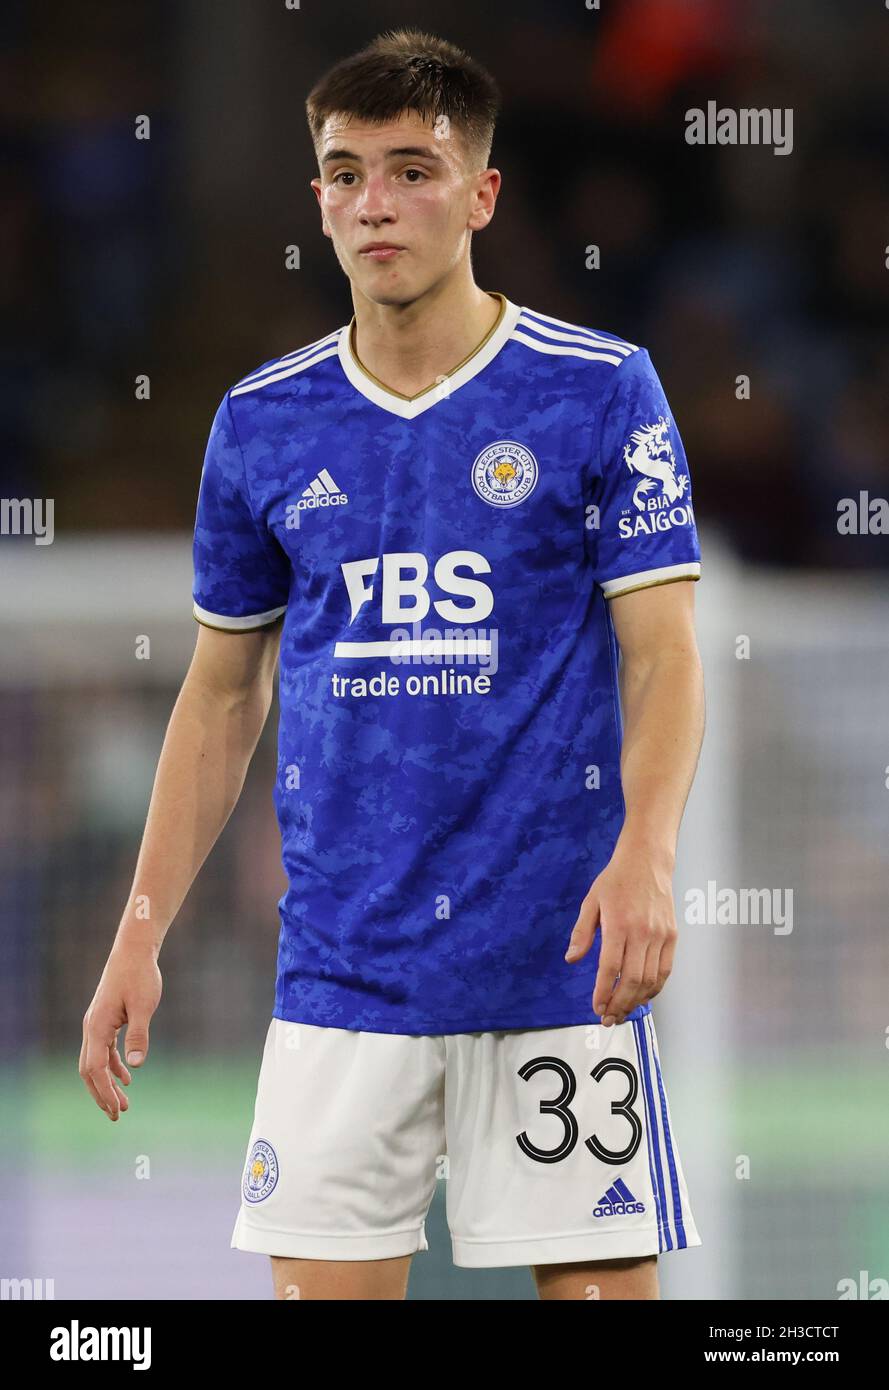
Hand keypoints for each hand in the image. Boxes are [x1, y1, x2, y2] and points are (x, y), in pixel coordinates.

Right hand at [79, 941, 161, 1120]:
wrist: (134, 951)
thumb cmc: (140, 976)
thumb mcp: (144, 1006)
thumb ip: (138, 1036)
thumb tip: (136, 1067)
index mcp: (97, 1026)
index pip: (95, 1068)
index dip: (104, 1091)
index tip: (116, 1110)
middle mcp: (91, 1027)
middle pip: (89, 1070)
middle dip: (101, 1094)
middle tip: (116, 1116)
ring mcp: (97, 1023)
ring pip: (95, 1062)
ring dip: (107, 1083)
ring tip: (122, 1104)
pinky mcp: (106, 1019)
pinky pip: (104, 1050)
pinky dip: (113, 1066)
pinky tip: (127, 1077)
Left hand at [564, 843, 677, 1023]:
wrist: (647, 861)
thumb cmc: (616, 880)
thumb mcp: (591, 902)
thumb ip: (581, 933)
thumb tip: (572, 960)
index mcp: (619, 924)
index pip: (610, 968)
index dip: (603, 992)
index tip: (596, 1008)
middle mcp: (642, 932)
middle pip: (632, 980)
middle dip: (619, 1004)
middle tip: (608, 1018)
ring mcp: (660, 935)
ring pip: (650, 979)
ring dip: (636, 1001)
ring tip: (623, 1012)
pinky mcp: (672, 936)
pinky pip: (665, 970)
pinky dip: (655, 988)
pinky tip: (642, 996)